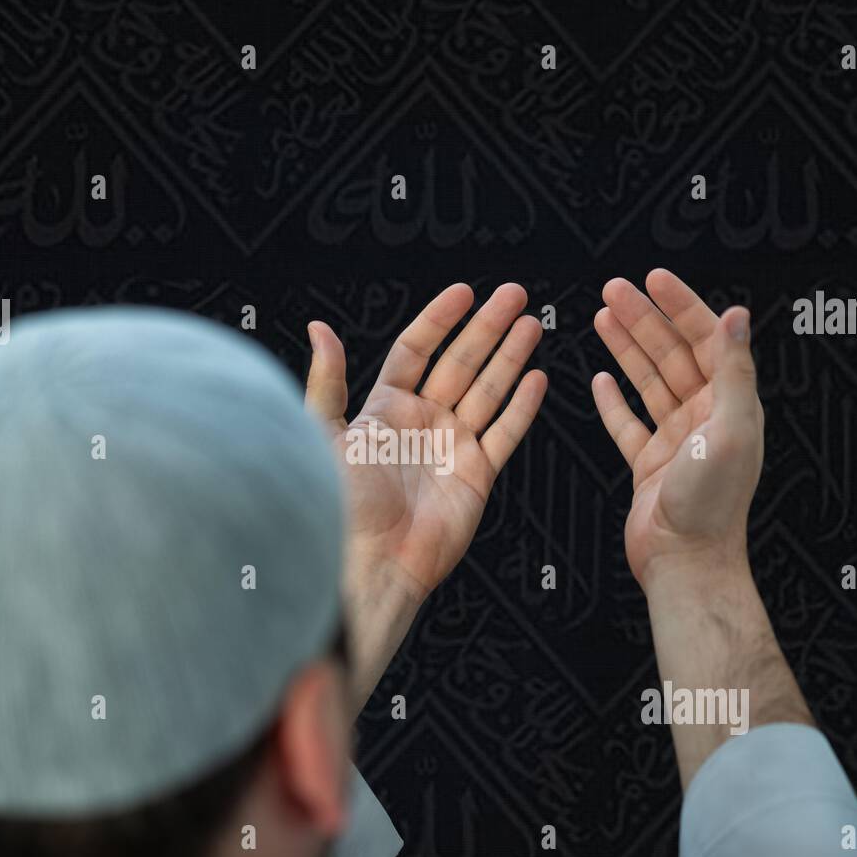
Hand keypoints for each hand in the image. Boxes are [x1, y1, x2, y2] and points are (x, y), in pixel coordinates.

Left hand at [305, 283, 546, 710]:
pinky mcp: (476, 476)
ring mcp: (452, 449)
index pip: (417, 350)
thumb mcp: (323, 433)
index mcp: (384, 410)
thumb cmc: (337, 505)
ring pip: (488, 390)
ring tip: (531, 323)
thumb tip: (319, 329)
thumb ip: (327, 381)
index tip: (463, 293)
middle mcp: (422, 424)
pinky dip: (523, 407)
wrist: (368, 563)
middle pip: (461, 362)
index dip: (440, 319)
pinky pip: (505, 434)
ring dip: (510, 356)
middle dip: (487, 327)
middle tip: (513, 294)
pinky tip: (538, 378)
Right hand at [590, 269, 762, 590]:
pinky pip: (628, 423)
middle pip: (671, 353)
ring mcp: (675, 439)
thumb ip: (735, 370)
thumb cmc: (712, 504)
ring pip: (648, 381)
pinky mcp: (649, 463)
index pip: (704, 339)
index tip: (654, 280)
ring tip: (602, 317)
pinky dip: (613, 400)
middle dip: (642, 318)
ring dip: (626, 348)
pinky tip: (599, 378)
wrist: (685, 560)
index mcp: (728, 404)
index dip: (680, 306)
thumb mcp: (732, 428)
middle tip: (614, 290)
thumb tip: (738, 316)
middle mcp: (704, 417)